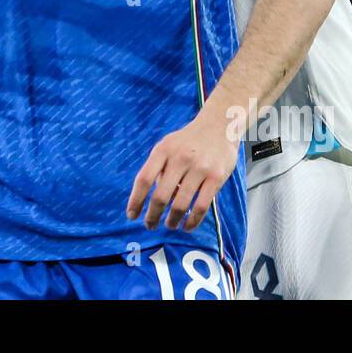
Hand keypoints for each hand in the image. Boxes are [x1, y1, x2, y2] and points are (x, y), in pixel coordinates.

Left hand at [127, 110, 239, 231]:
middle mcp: (180, 159)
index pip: (144, 179)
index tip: (132, 215)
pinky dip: (192, 221)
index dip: (136, 200)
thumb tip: (154, 202)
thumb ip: (159, 169)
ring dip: (172, 220)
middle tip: (150, 225)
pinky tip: (187, 226)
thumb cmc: (188, 141)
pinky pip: (201, 206)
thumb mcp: (167, 146)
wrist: (219, 126)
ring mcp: (199, 168)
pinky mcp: (216, 177)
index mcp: (163, 150)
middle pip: (160, 196)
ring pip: (181, 204)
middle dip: (152, 215)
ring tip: (170, 225)